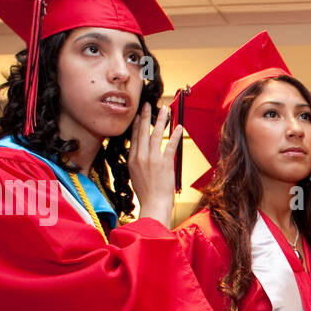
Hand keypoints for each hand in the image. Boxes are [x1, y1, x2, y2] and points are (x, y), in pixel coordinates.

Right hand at [128, 102, 180, 226]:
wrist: (153, 204)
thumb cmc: (147, 195)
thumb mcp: (135, 177)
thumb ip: (137, 164)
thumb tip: (140, 156)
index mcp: (132, 160)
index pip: (134, 137)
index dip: (136, 124)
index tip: (139, 115)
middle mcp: (140, 157)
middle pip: (142, 132)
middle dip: (146, 116)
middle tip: (148, 105)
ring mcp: (152, 159)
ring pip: (155, 135)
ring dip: (160, 121)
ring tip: (164, 110)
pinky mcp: (164, 163)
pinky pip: (170, 145)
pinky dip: (174, 135)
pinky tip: (178, 127)